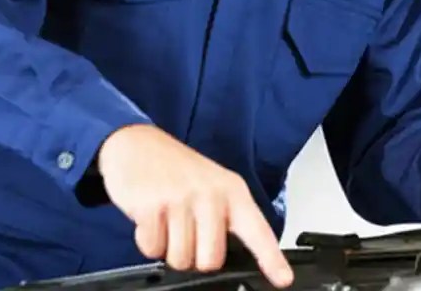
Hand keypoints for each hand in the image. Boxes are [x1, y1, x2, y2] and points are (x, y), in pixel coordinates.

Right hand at [97, 124, 293, 287]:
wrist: (137, 144)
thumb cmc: (177, 170)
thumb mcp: (213, 186)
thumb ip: (226, 219)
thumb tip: (232, 258)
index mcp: (232, 192)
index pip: (257, 231)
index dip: (271, 260)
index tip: (283, 279)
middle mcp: (210, 195)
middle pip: (210, 260)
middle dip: (195, 257)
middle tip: (187, 233)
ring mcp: (180, 200)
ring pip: (180, 259)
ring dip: (169, 248)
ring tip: (168, 220)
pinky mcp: (151, 206)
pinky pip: (152, 249)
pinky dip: (148, 242)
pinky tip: (151, 218)